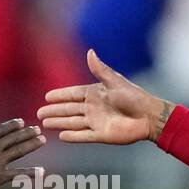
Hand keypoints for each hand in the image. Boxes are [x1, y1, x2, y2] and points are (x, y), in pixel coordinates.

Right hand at [0, 117, 44, 188]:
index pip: (1, 130)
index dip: (12, 125)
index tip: (22, 122)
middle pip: (13, 138)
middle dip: (27, 133)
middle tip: (38, 129)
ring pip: (19, 150)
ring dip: (31, 145)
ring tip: (42, 140)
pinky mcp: (0, 175)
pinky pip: (18, 174)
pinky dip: (31, 173)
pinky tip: (42, 172)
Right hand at [37, 49, 173, 144]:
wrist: (149, 116)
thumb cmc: (134, 97)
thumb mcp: (115, 81)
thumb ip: (100, 69)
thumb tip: (90, 52)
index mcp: (96, 94)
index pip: (73, 94)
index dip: (60, 96)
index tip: (47, 97)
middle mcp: (94, 108)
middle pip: (69, 110)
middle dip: (54, 111)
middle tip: (39, 113)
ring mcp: (96, 122)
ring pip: (73, 123)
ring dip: (59, 123)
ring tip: (44, 124)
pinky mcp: (101, 135)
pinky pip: (83, 136)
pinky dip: (72, 136)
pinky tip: (61, 136)